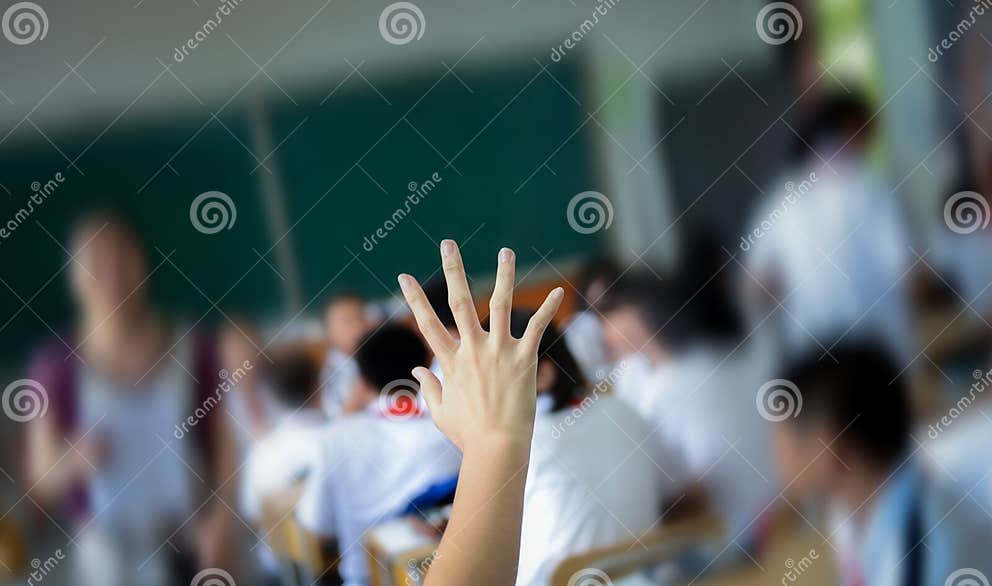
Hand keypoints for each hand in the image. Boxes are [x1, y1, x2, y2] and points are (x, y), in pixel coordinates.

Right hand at [398, 240, 562, 451]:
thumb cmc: (468, 434)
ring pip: (500, 304)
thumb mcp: (439, 412)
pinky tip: (560, 291)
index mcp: (450, 361)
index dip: (414, 299)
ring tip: (505, 251)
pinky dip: (548, 309)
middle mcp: (472, 350)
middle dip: (452, 270)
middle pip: (458, 302)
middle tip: (448, 243)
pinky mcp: (524, 359)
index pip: (427, 323)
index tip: (404, 276)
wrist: (497, 448)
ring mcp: (499, 352)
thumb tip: (416, 371)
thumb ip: (429, 387)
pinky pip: (537, 328)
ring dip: (504, 275)